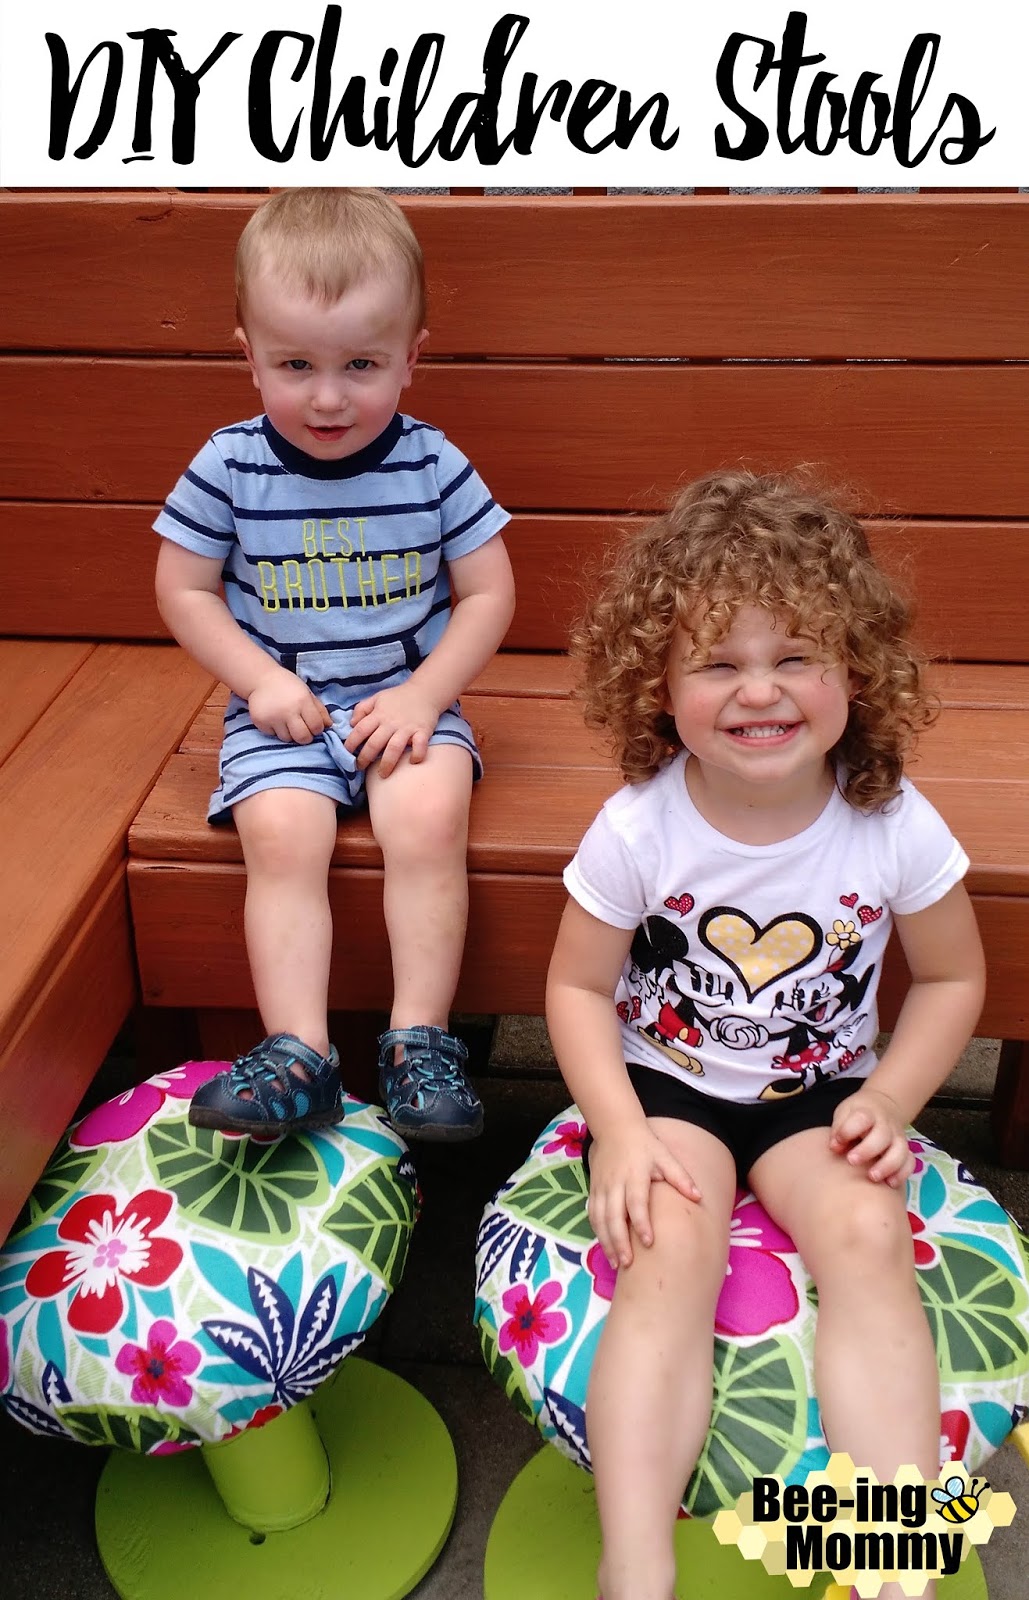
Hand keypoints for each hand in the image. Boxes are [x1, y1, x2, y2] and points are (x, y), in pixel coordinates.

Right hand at [248, 667, 330, 743]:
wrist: (261, 679)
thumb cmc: (288, 686)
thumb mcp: (307, 693)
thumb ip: (320, 710)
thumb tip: (329, 726)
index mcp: (302, 701)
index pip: (316, 727)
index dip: (317, 729)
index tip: (313, 725)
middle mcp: (288, 710)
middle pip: (303, 738)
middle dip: (305, 737)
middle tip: (302, 729)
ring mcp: (273, 717)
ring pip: (287, 738)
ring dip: (290, 734)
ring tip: (287, 722)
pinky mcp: (261, 722)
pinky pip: (273, 735)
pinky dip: (276, 730)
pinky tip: (275, 719)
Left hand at [344, 683, 441, 775]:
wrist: (425, 691)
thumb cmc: (399, 697)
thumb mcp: (377, 698)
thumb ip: (362, 709)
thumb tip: (351, 724)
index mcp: (378, 714)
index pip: (360, 730)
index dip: (351, 743)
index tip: (347, 753)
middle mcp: (391, 722)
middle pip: (375, 743)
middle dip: (365, 758)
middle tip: (360, 768)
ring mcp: (407, 728)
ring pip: (394, 748)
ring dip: (387, 763)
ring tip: (382, 775)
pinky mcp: (423, 731)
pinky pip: (420, 745)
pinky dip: (417, 754)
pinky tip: (413, 761)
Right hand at [587, 1123, 700, 1269]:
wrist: (614, 1129)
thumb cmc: (645, 1146)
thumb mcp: (665, 1157)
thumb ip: (680, 1177)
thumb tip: (699, 1197)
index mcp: (635, 1175)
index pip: (636, 1202)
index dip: (641, 1223)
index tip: (649, 1242)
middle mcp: (615, 1183)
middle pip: (614, 1216)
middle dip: (619, 1241)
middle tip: (628, 1264)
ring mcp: (601, 1187)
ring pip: (600, 1219)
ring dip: (606, 1242)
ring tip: (616, 1263)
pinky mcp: (593, 1190)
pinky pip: (592, 1215)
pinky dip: (598, 1233)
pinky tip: (606, 1248)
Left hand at [829, 1087, 913, 1186]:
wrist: (883, 1107)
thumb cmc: (857, 1115)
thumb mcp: (845, 1113)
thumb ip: (839, 1128)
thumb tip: (835, 1147)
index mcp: (868, 1113)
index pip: (862, 1118)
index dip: (849, 1130)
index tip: (837, 1141)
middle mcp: (886, 1125)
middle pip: (882, 1136)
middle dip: (867, 1150)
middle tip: (851, 1161)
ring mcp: (898, 1138)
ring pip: (900, 1151)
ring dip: (887, 1165)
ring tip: (872, 1177)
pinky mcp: (905, 1151)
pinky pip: (910, 1162)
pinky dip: (903, 1173)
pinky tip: (890, 1184)